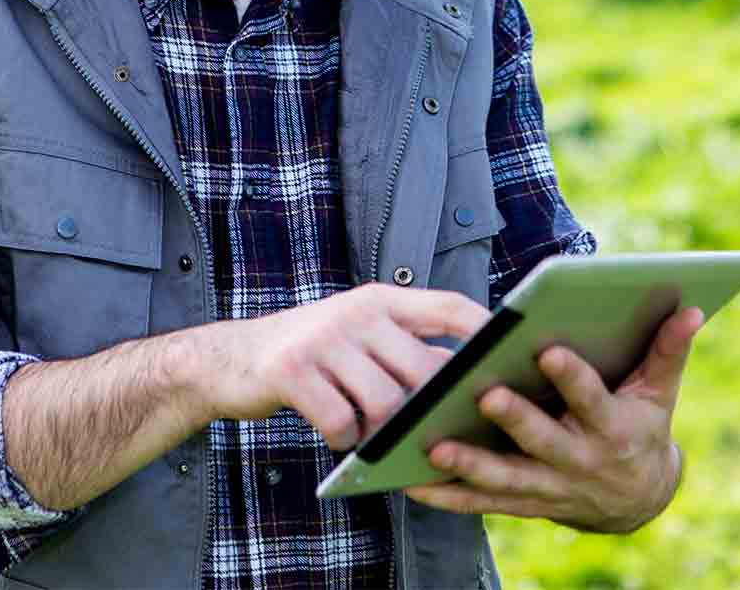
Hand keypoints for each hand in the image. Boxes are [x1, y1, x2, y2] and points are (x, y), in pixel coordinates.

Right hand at [201, 284, 489, 450]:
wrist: (228, 359)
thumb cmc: (310, 355)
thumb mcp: (358, 335)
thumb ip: (403, 348)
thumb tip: (465, 379)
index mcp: (380, 300)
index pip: (448, 307)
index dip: (484, 332)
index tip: (511, 358)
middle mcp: (356, 312)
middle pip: (422, 368)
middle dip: (432, 408)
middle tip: (432, 434)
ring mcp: (323, 340)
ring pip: (385, 402)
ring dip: (384, 432)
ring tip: (373, 438)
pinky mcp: (292, 371)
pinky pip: (340, 421)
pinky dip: (345, 441)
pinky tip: (338, 437)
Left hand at [403, 305, 702, 532]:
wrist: (637, 499)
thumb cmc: (641, 426)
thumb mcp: (660, 392)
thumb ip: (668, 350)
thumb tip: (691, 307)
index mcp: (614, 428)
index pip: (593, 400)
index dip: (573, 378)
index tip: (550, 350)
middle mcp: (580, 462)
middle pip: (544, 441)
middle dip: (516, 420)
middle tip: (485, 393)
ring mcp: (550, 488)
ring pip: (507, 479)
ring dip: (470, 464)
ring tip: (433, 443)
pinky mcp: (524, 504)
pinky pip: (481, 504)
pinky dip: (446, 496)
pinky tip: (411, 482)